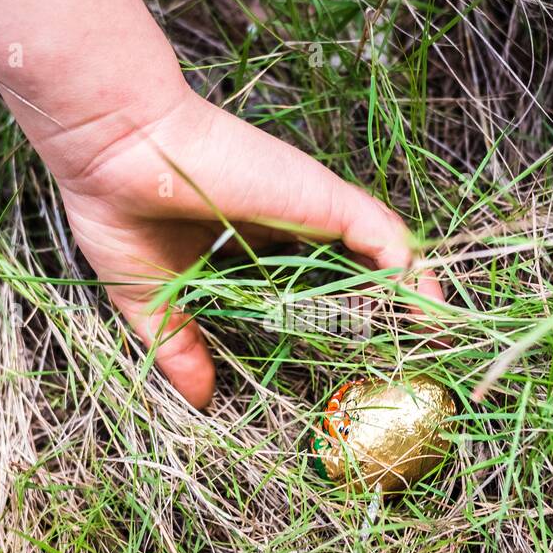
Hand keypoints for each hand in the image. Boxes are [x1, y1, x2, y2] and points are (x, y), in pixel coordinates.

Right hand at [45, 88, 445, 407]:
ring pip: (385, 254)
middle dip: (387, 313)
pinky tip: (430, 316)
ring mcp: (312, 212)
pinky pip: (390, 240)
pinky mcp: (325, 201)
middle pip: (358, 269)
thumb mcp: (152, 298)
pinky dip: (415, 277)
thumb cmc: (122, 208)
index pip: (312, 282)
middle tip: (409, 361)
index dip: (336, 318)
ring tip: (439, 344)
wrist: (113, 151)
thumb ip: (182, 347)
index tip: (353, 362)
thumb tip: (201, 400)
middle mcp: (290, 226)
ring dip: (415, 298)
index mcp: (252, 243)